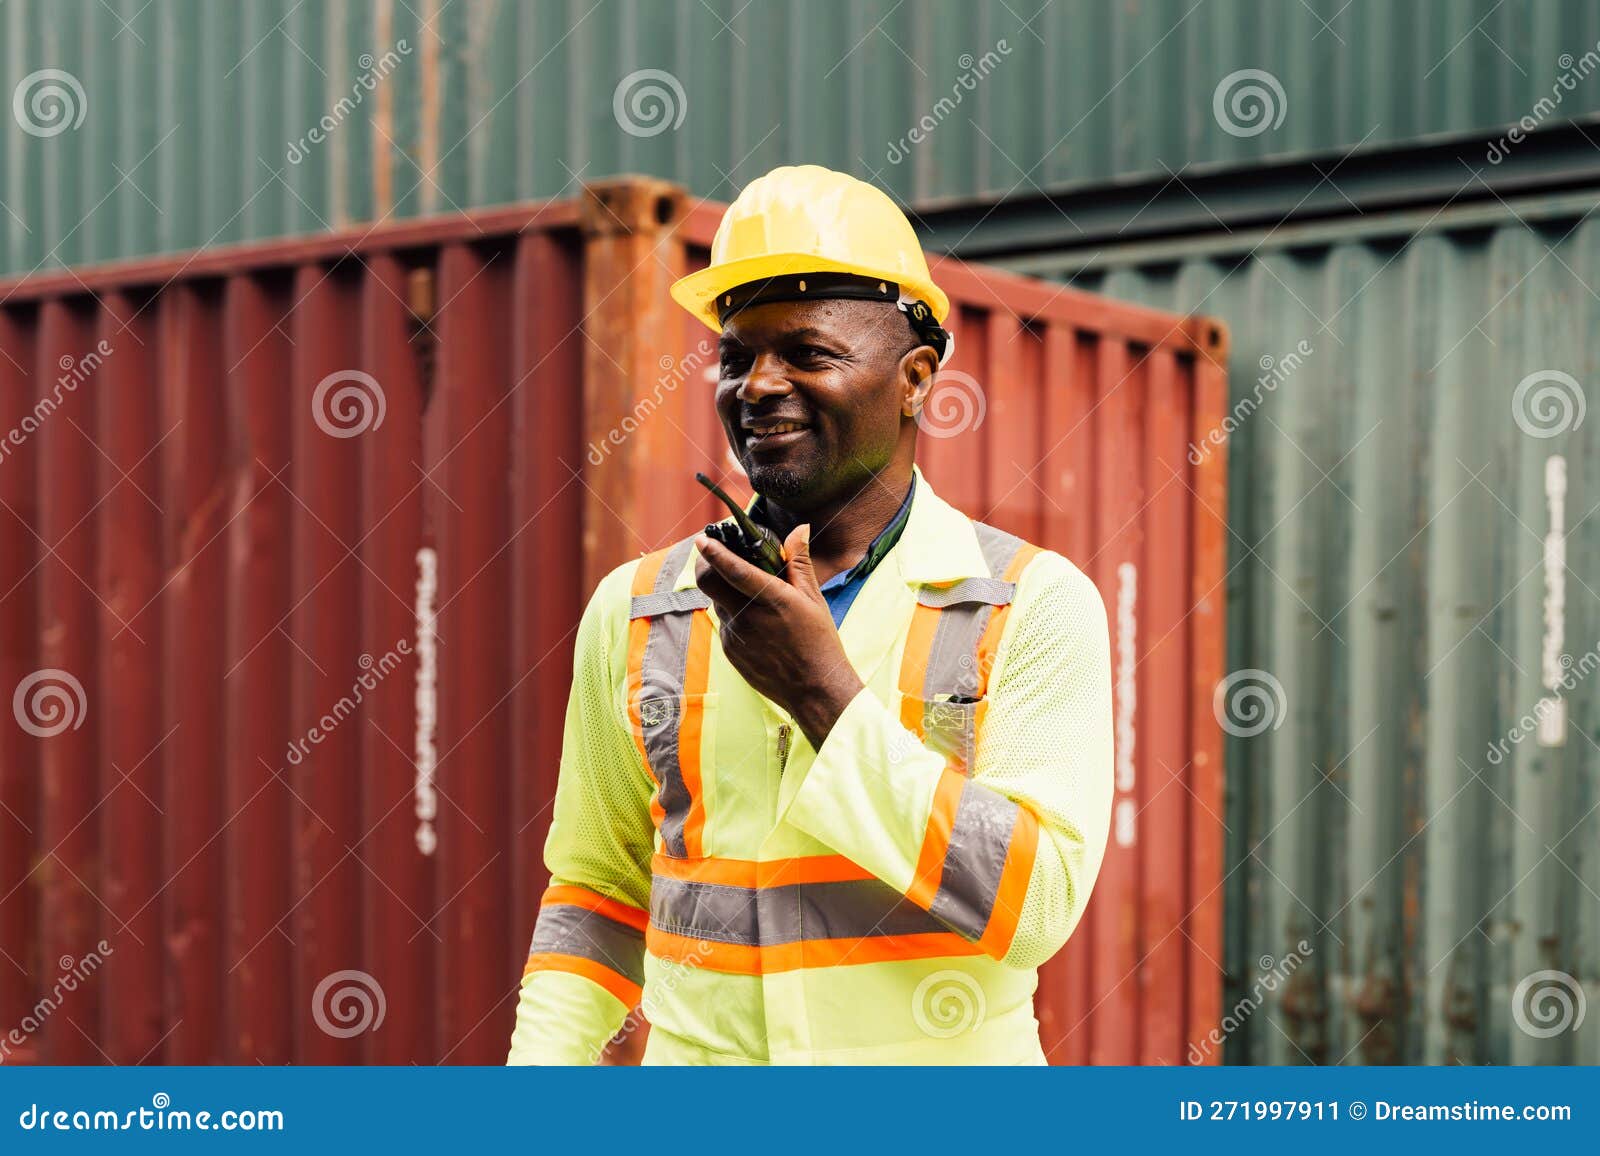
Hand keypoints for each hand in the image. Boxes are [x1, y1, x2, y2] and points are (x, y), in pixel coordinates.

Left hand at [693, 523, 863, 747]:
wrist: (815, 690)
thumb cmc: (820, 641)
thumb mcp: (814, 598)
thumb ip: (800, 562)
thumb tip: (800, 529)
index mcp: (773, 600)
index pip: (735, 571)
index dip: (715, 553)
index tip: (701, 539)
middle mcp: (749, 618)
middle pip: (709, 584)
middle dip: (706, 565)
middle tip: (714, 555)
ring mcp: (735, 637)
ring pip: (717, 602)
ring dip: (726, 592)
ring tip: (752, 596)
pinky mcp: (730, 652)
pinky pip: (725, 624)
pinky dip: (734, 615)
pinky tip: (757, 623)